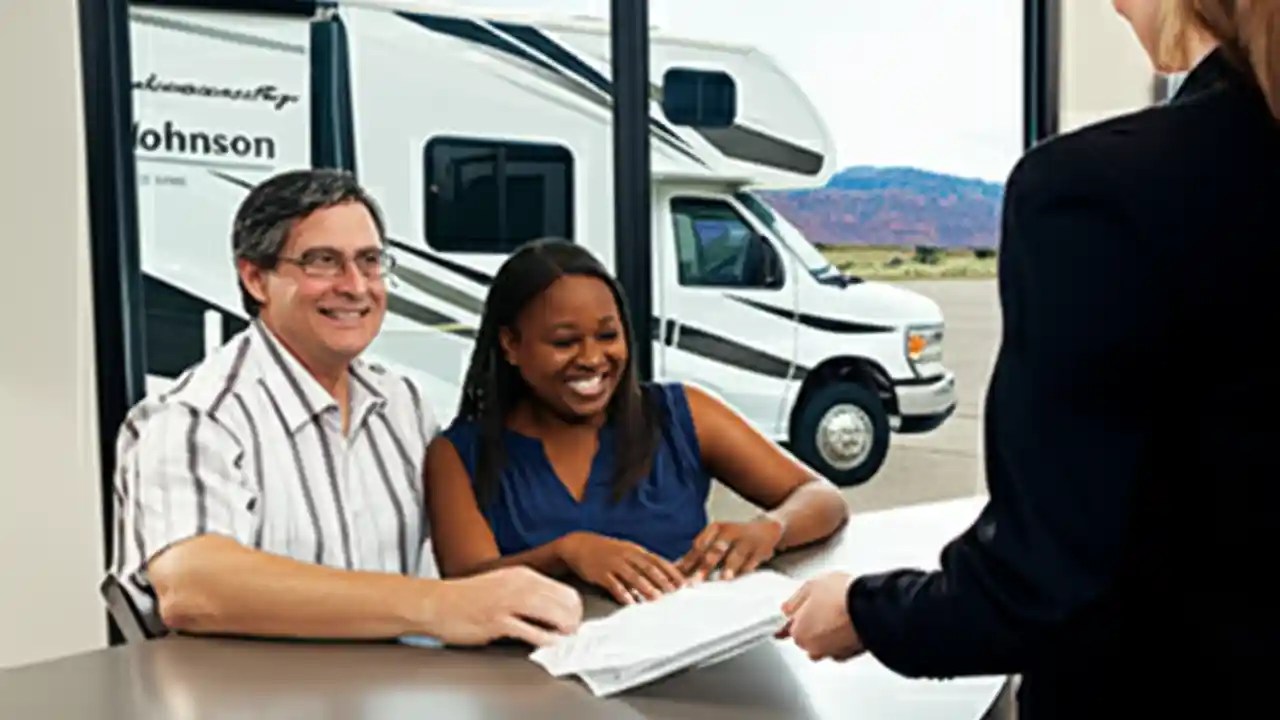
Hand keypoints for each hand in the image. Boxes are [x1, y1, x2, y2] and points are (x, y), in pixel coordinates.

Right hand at [429, 566, 582, 646]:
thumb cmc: (465, 597)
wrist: (435, 603)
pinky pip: (529, 630)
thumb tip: (548, 607)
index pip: (562, 589)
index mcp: (521, 575)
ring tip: (565, 637)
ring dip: (562, 627)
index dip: (574, 607)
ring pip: (549, 612)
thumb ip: (525, 593)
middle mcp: (517, 585)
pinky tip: (548, 644)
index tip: (575, 619)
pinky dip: (543, 639)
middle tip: (574, 631)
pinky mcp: (496, 621)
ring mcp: (507, 602)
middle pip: (561, 600)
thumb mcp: (501, 585)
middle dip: (573, 618)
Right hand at [557, 531, 686, 604]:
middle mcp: (626, 555)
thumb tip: (663, 576)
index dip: (671, 571)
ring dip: (645, 587)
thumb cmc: (607, 551)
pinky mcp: (600, 573)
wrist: (579, 545)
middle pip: (647, 568)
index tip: (682, 582)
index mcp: (635, 550)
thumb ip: (643, 562)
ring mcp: (613, 563)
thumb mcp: (626, 551)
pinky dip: (622, 593)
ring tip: (655, 598)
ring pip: (632, 576)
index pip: (657, 560)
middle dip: (662, 580)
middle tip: (674, 592)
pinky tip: (629, 602)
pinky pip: (613, 584)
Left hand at [676, 518, 783, 581]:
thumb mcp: (714, 541)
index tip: (680, 577)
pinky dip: (745, 572)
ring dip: (729, 567)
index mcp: (715, 529)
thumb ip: (696, 555)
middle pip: (714, 551)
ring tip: (724, 579)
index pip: (699, 546)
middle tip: (695, 582)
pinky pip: (752, 562)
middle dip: (704, 567)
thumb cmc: (733, 538)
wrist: (766, 529)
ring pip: (735, 555)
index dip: (688, 562)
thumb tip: (674, 569)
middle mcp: (729, 532)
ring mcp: (746, 541)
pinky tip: (739, 581)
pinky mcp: (760, 550)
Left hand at [776, 571, 864, 660]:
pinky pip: (842, 648)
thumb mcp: (811, 586)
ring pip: (824, 646)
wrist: (872, 609)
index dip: (795, 618)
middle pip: (807, 639)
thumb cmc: (842, 596)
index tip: (797, 615)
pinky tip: (850, 625)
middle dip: (812, 626)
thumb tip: (788, 609)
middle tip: (822, 608)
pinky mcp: (853, 654)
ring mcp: (834, 653)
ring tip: (838, 615)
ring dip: (828, 635)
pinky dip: (844, 640)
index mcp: (799, 632)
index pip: (788, 630)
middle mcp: (814, 648)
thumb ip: (795, 600)